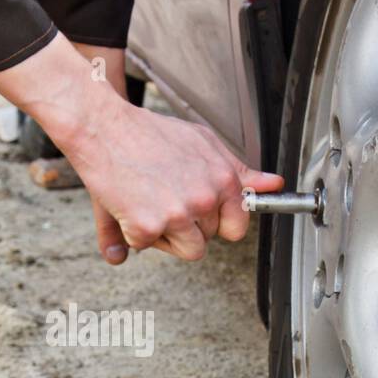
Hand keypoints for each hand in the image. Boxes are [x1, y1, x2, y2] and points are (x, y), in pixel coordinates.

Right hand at [65, 101, 283, 260]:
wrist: (104, 127)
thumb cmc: (149, 134)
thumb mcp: (203, 143)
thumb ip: (238, 170)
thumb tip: (274, 185)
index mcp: (223, 179)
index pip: (237, 226)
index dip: (218, 223)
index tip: (201, 213)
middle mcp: (204, 198)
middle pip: (208, 239)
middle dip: (188, 226)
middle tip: (164, 197)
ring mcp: (177, 214)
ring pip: (186, 250)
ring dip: (166, 236)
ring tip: (150, 203)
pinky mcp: (148, 227)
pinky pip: (148, 246)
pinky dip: (134, 233)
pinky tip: (130, 205)